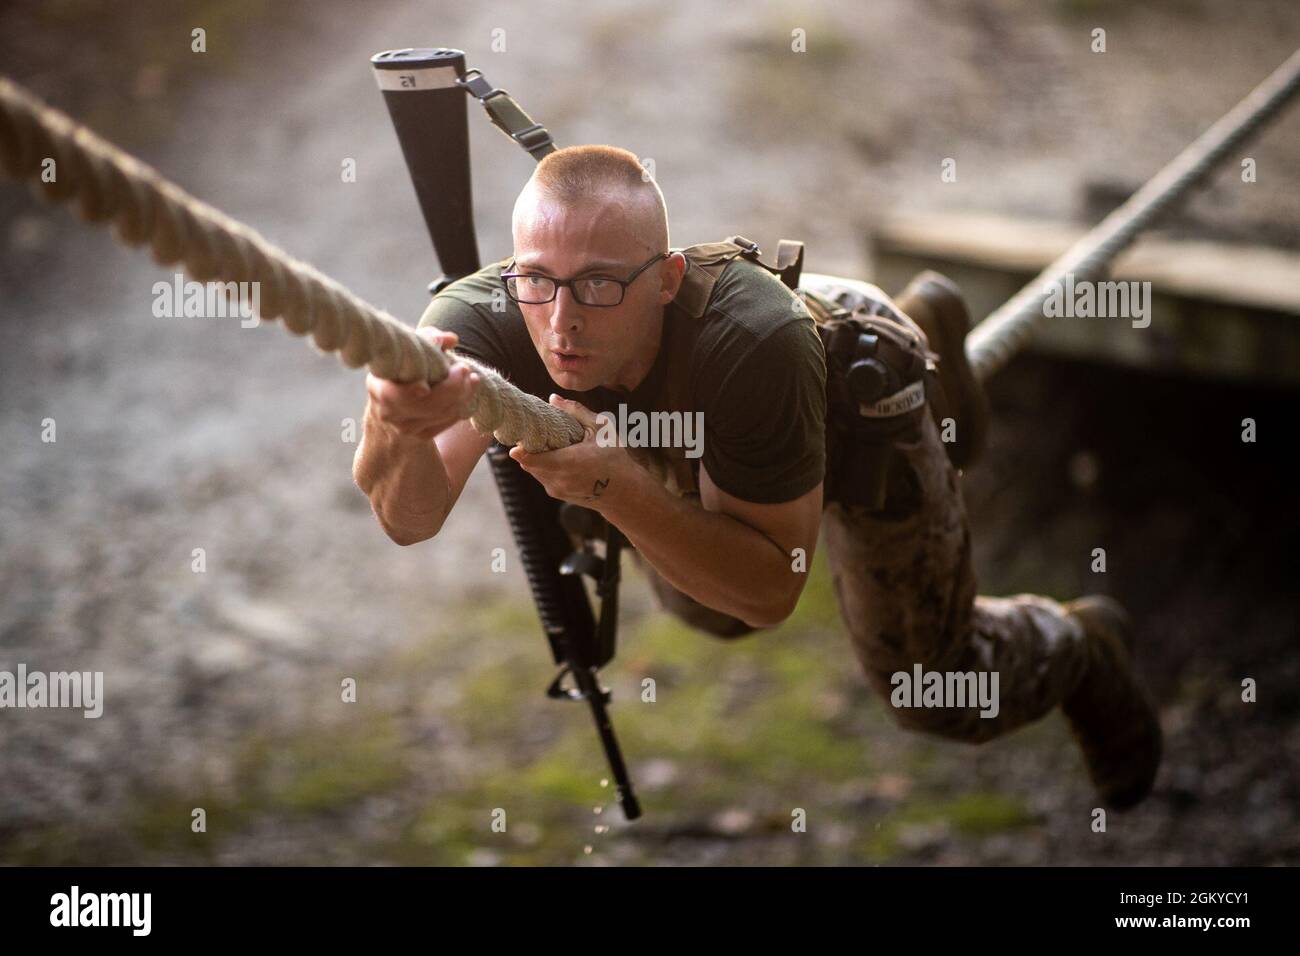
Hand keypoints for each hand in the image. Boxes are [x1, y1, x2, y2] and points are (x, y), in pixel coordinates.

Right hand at [365, 328, 479, 440]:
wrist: (392, 404)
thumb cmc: (402, 369)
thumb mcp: (409, 351)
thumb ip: (428, 340)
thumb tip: (450, 339)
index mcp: (379, 388)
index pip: (392, 396)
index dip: (410, 393)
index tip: (426, 385)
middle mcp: (389, 412)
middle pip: (425, 406)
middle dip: (450, 388)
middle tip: (464, 369)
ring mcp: (406, 428)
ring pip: (440, 413)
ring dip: (461, 395)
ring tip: (472, 379)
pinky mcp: (422, 435)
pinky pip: (447, 421)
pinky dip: (461, 405)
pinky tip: (469, 391)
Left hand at [509, 395, 632, 507]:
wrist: (624, 492)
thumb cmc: (615, 457)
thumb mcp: (600, 428)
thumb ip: (575, 411)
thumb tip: (552, 398)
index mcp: (566, 462)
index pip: (526, 458)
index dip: (519, 444)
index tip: (522, 431)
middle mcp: (557, 479)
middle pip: (526, 461)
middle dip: (529, 447)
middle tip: (537, 432)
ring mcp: (556, 489)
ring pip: (532, 469)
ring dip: (537, 456)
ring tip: (551, 443)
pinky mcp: (557, 494)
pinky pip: (541, 476)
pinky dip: (545, 465)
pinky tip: (559, 456)